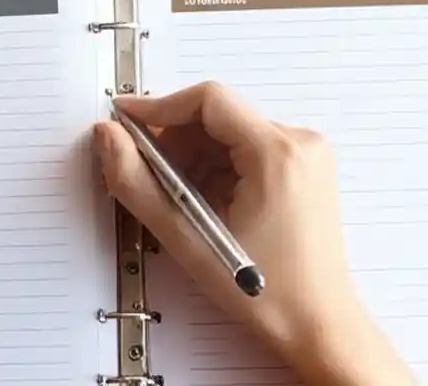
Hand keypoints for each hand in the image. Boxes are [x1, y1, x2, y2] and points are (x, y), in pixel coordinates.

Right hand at [93, 82, 412, 385]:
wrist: (318, 326)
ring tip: (176, 200)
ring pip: (229, 135)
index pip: (208, 100)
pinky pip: (246, 151)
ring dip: (193, 158)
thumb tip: (109, 139)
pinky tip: (203, 204)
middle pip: (217, 117)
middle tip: (142, 172)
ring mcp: (305, 156)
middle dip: (174, 141)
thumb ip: (138, 183)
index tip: (125, 120)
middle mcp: (299, 144)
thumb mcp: (188, 238)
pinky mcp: (302, 170)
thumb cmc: (268, 293)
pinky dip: (216, 169)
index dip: (159, 107)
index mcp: (277, 153)